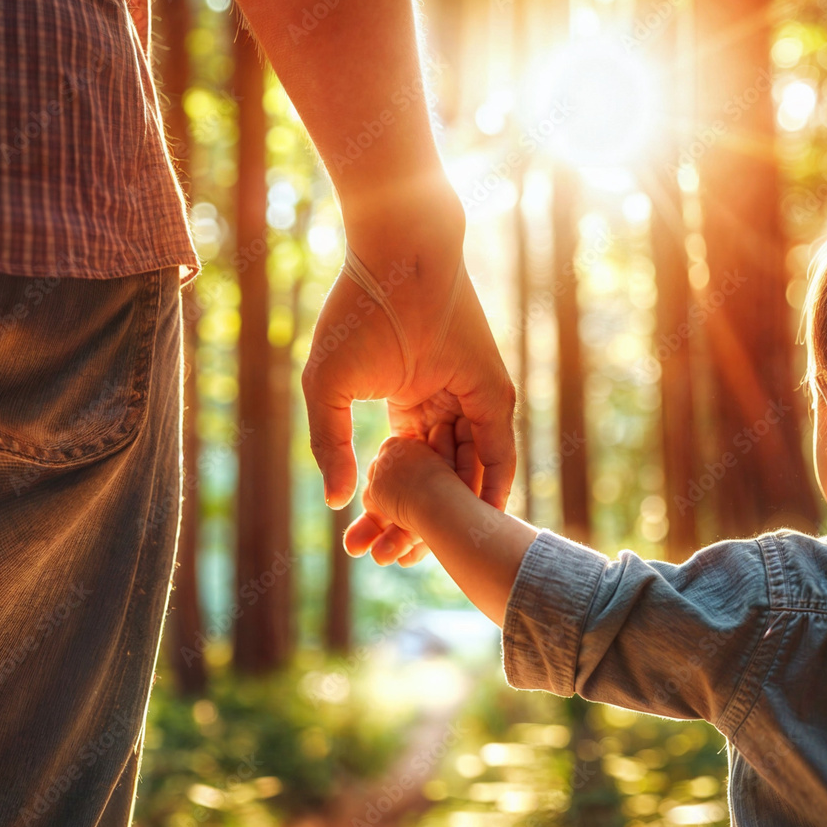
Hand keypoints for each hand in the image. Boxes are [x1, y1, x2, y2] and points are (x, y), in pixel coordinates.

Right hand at [301, 195, 515, 560]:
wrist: (397, 264)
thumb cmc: (356, 316)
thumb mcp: (329, 392)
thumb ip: (332, 446)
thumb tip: (337, 502)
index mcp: (407, 408)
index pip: (401, 473)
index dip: (381, 510)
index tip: (361, 546)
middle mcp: (443, 411)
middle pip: (433, 481)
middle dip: (410, 522)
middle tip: (390, 562)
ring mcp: (472, 404)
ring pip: (465, 474)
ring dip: (449, 515)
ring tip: (423, 555)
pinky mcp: (496, 395)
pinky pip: (496, 454)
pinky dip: (489, 491)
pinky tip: (474, 528)